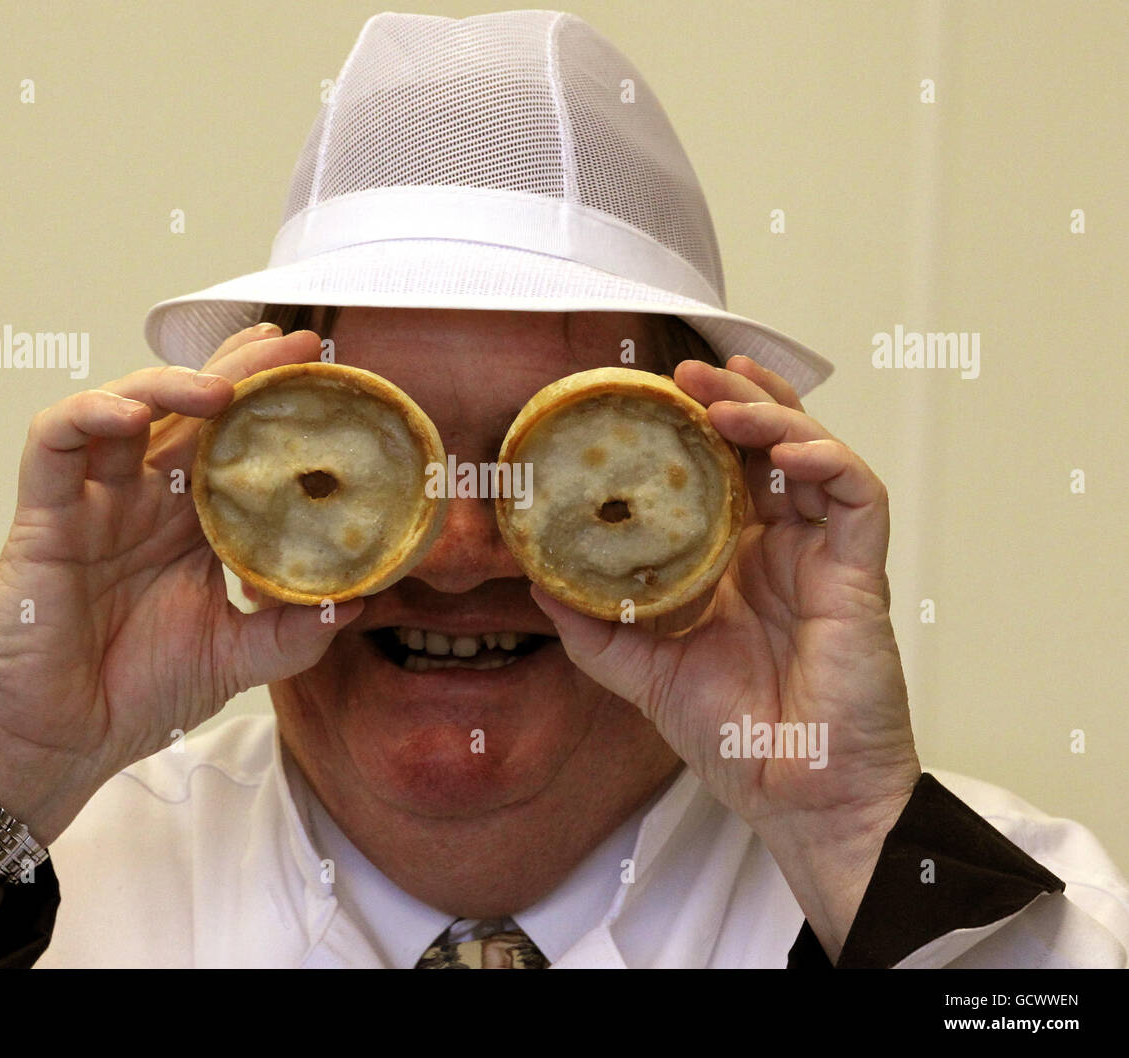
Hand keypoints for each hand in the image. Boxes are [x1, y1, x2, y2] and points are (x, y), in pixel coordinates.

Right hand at [0, 324, 362, 844]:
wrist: (66, 743)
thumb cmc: (141, 694)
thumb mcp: (237, 659)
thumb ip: (292, 632)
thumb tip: (356, 602)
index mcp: (192, 526)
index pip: (234, 445)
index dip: (270, 408)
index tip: (320, 376)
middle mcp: (146, 501)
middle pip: (190, 413)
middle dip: (237, 372)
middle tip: (287, 344)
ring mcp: (95, 503)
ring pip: (124, 408)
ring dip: (168, 384)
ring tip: (220, 388)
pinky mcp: (44, 516)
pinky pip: (55, 443)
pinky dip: (89, 415)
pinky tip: (132, 413)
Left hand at [531, 355, 921, 958]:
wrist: (795, 796)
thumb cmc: (736, 739)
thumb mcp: (642, 672)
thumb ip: (593, 626)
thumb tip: (534, 583)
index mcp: (736, 564)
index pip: (722, 472)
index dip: (697, 426)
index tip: (655, 393)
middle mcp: (781, 550)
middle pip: (768, 447)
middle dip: (733, 399)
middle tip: (688, 372)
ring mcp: (823, 557)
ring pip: (813, 454)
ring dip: (772, 414)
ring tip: (723, 395)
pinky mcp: (860, 572)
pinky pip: (857, 495)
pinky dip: (824, 460)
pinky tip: (783, 449)